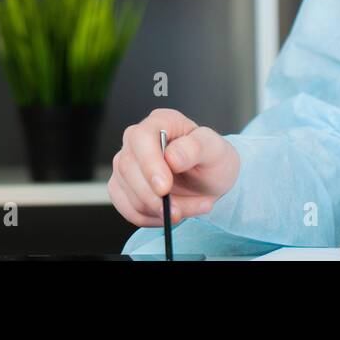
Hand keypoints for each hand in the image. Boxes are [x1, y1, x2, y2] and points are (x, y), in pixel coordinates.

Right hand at [109, 108, 239, 226]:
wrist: (210, 181)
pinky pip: (127, 209)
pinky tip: (169, 215)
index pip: (142, 137)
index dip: (149, 164)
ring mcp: (126, 163)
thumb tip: (171, 157)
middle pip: (128, 167)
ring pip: (128, 192)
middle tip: (179, 212)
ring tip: (187, 210)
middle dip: (154, 197)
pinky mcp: (123, 186)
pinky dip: (149, 219)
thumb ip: (196, 148)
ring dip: (158, 211)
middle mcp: (137, 139)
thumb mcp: (216, 150)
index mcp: (161, 121)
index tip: (164, 189)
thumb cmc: (213, 160)